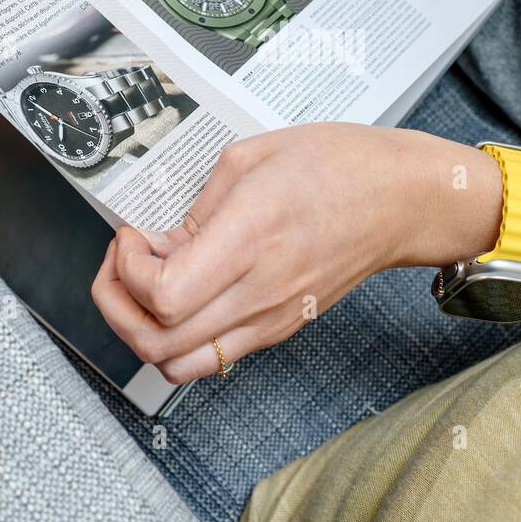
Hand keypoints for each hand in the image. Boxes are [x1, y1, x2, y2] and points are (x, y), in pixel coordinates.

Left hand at [90, 124, 503, 382]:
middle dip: (116, 304)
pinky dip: (181, 336)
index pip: (162, 296)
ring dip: (144, 331)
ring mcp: (271, 317)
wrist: (404, 200)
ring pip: (178, 365)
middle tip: (122, 263)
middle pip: (157, 342)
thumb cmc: (343, 166)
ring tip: (148, 287)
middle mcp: (258, 290)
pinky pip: (213, 357)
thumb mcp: (254, 156)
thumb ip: (199, 204)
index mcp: (249, 238)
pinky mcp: (280, 328)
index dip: (126, 271)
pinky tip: (188, 291)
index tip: (131, 236)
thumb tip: (162, 241)